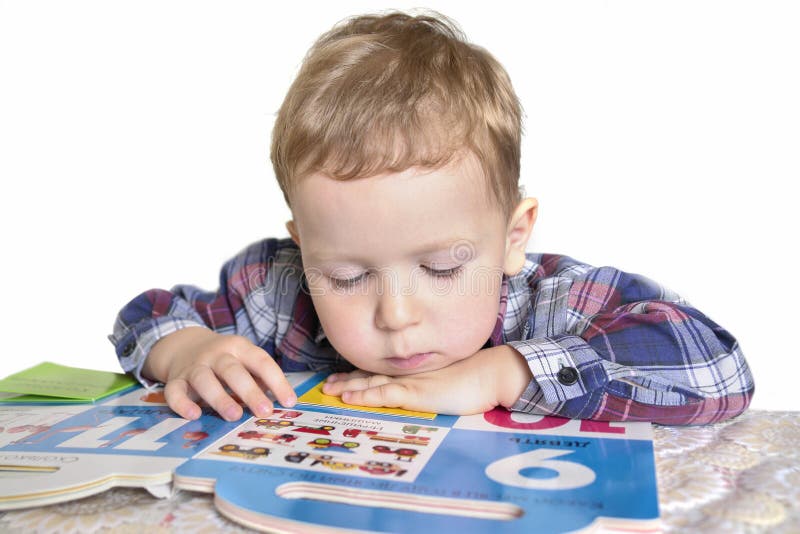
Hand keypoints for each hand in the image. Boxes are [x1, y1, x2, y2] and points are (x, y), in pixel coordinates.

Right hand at [143, 327, 295, 420]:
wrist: (184, 345)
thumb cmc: (224, 360)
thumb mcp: (244, 360)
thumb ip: (260, 378)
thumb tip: (282, 402)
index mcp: (239, 347)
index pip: (261, 361)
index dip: (277, 381)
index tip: (290, 402)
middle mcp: (216, 354)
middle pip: (233, 371)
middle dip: (250, 391)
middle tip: (265, 411)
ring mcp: (194, 366)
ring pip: (204, 380)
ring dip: (219, 398)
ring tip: (234, 416)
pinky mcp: (175, 380)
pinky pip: (174, 391)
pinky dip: (182, 403)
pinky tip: (194, 415)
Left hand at [321, 345, 530, 414]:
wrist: (490, 374)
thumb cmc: (475, 380)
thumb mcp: (446, 382)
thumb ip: (432, 384)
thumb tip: (427, 392)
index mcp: (414, 370)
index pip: (381, 372)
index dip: (360, 375)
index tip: (342, 378)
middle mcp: (408, 373)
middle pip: (371, 375)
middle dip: (347, 380)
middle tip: (327, 385)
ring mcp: (410, 382)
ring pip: (372, 383)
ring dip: (350, 387)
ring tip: (330, 392)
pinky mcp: (416, 392)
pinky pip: (386, 394)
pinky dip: (366, 395)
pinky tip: (352, 399)